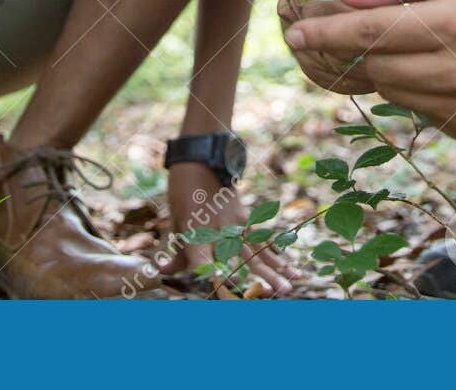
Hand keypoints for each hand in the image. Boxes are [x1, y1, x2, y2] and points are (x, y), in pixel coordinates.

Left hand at [163, 162, 300, 295]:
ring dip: (275, 272)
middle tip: (271, 295)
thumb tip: (164, 273)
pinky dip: (277, 255)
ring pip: (257, 253)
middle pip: (238, 261)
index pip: (201, 262)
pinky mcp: (245, 218)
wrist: (202, 158)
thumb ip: (177, 252)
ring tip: (289, 288)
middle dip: (255, 282)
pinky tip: (291, 266)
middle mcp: (217, 230)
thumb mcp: (175, 221)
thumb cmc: (182, 191)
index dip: (208, 277)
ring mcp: (235, 224)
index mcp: (194, 232)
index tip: (216, 292)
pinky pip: (262, 241)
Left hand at [284, 0, 455, 144]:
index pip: (371, 33)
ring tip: (401, 42)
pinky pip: (418, 110)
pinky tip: (435, 67)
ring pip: (391, 92)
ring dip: (380, 68)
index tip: (294, 28)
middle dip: (349, 48)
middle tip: (337, 30)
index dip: (326, 32)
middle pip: (374, 66)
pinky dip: (412, 88)